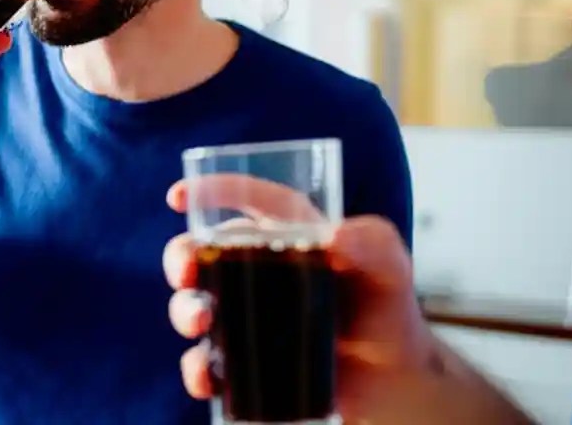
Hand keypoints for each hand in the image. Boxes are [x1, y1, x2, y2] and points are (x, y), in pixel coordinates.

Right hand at [163, 177, 432, 420]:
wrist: (394, 379)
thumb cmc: (389, 308)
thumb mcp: (391, 266)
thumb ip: (373, 242)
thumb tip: (333, 238)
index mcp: (286, 234)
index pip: (244, 200)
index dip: (210, 191)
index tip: (177, 197)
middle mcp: (255, 268)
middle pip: (199, 252)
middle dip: (180, 259)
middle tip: (187, 274)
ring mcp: (245, 314)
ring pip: (192, 305)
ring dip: (184, 310)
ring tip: (201, 323)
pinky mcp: (244, 359)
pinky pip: (205, 362)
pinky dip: (196, 370)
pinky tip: (208, 377)